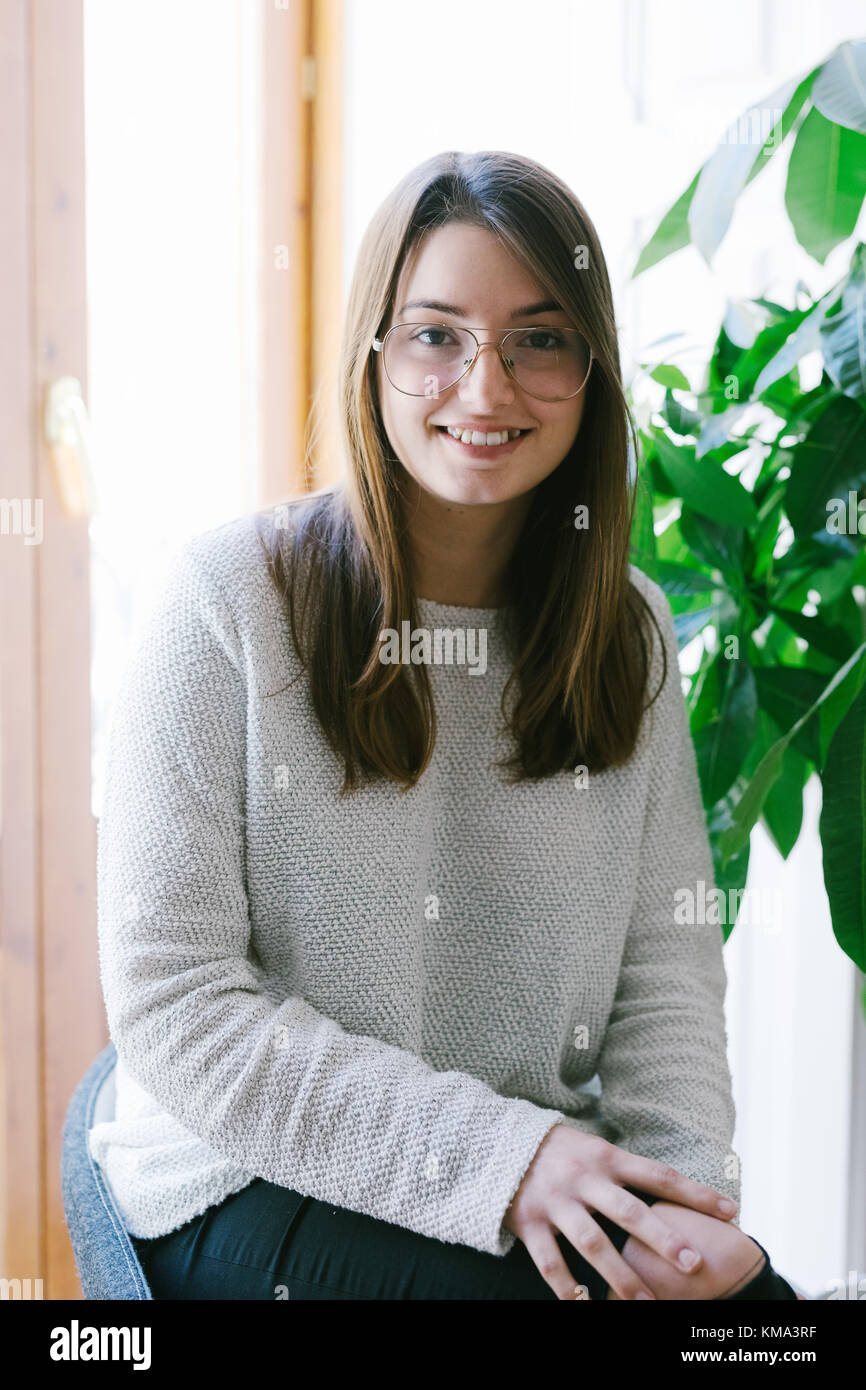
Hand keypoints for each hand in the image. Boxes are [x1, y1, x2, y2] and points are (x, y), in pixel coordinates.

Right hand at [503, 1124, 737, 1300]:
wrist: (496, 1142)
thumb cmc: (558, 1151)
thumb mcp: (593, 1148)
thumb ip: (626, 1170)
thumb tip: (674, 1192)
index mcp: (605, 1157)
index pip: (659, 1174)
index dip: (695, 1193)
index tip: (730, 1212)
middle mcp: (583, 1179)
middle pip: (629, 1211)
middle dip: (662, 1239)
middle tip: (694, 1265)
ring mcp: (556, 1202)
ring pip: (592, 1243)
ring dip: (621, 1276)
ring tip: (648, 1303)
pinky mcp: (529, 1222)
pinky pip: (550, 1261)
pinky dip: (567, 1288)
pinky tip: (585, 1306)